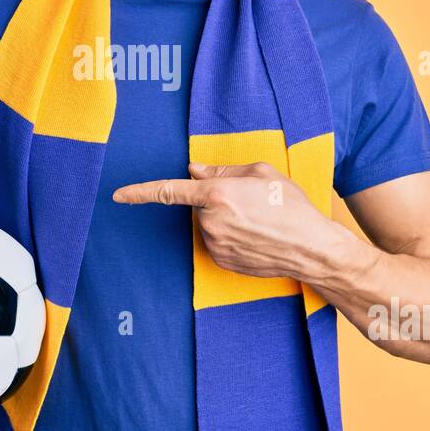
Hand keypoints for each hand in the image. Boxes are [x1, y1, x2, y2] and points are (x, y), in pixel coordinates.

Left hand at [112, 161, 362, 279]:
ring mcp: (215, 244)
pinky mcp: (223, 261)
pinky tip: (256, 236)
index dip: (140, 192)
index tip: (118, 195)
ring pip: (208, 223)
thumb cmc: (290, 205)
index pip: (168, 192)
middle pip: (200, 204)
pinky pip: (218, 241)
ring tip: (259, 220)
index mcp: (216, 194)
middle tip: (250, 201)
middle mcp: (210, 221)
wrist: (311, 247)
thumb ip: (222, 170)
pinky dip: (232, 236)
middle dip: (216, 199)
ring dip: (225, 218)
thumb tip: (194, 170)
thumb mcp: (261, 173)